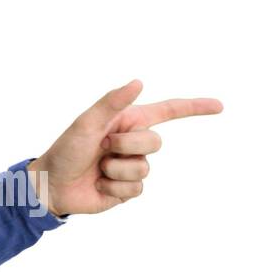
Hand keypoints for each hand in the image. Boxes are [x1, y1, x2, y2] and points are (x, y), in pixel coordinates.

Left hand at [26, 79, 222, 216]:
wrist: (52, 185)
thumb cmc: (66, 150)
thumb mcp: (87, 123)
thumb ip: (112, 103)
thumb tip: (139, 82)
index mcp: (127, 121)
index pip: (168, 112)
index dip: (194, 108)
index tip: (219, 106)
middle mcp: (133, 143)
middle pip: (155, 142)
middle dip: (127, 145)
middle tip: (102, 148)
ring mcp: (132, 167)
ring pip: (144, 169)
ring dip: (116, 169)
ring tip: (97, 167)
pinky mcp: (128, 190)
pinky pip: (135, 189)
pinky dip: (114, 187)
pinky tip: (99, 184)